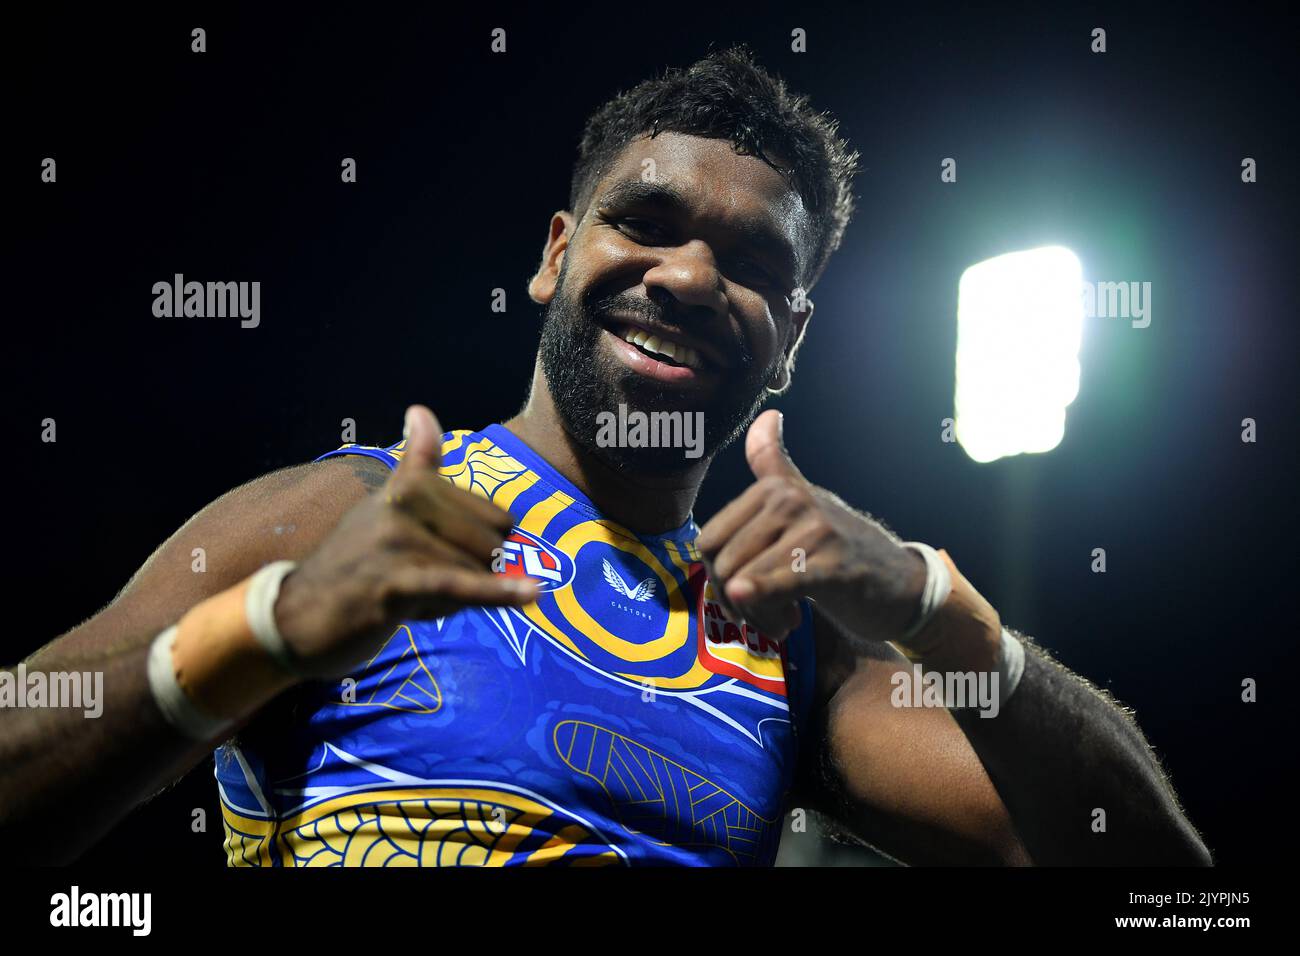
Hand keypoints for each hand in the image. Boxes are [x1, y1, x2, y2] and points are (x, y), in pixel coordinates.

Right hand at [273, 404, 536, 677]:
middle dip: (469, 576)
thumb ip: (416, 463)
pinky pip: (459, 586)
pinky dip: (496, 594)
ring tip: (406, 599)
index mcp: (412, 485)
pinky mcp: (395, 583)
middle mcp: (405, 504)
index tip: (434, 557)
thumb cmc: (353, 564)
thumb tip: (420, 409)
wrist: (294, 618)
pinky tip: (530, 595)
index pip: (497, 518)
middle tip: (418, 583)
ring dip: (453, 601)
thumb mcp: (386, 506)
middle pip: (493, 546)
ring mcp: (398, 541)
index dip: (476, 550)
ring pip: (476, 573)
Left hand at [696, 410, 925, 644]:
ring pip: (743, 582)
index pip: (710, 541)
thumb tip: (767, 415)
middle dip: (733, 601)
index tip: (745, 591)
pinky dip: (766, 606)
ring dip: (758, 617)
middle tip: (765, 614)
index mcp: (774, 488)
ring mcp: (814, 530)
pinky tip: (785, 622)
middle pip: (722, 564)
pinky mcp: (833, 565)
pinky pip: (778, 586)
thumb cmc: (839, 545)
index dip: (718, 577)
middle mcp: (791, 500)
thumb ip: (774, 463)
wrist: (899, 581)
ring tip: (782, 621)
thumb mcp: (803, 499)